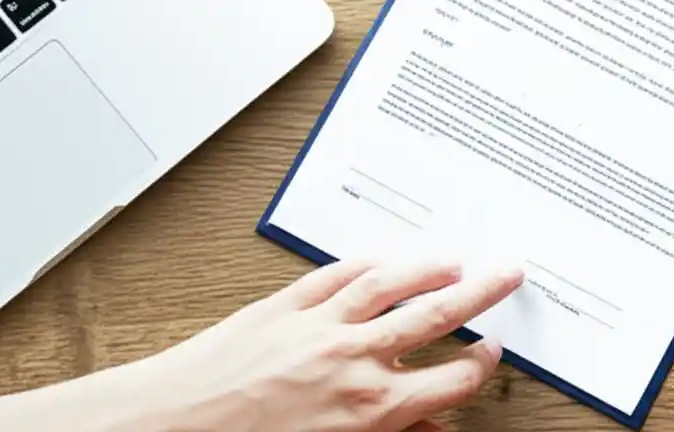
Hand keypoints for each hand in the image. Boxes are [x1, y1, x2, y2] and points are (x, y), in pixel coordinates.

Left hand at [119, 259, 523, 431]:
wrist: (167, 429)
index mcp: (370, 408)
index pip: (449, 379)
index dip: (479, 364)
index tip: (492, 352)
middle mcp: (353, 359)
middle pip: (436, 316)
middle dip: (480, 293)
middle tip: (506, 274)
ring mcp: (319, 326)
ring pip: (391, 284)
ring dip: (428, 268)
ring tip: (453, 258)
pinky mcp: (283, 305)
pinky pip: (337, 275)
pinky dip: (367, 263)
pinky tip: (382, 258)